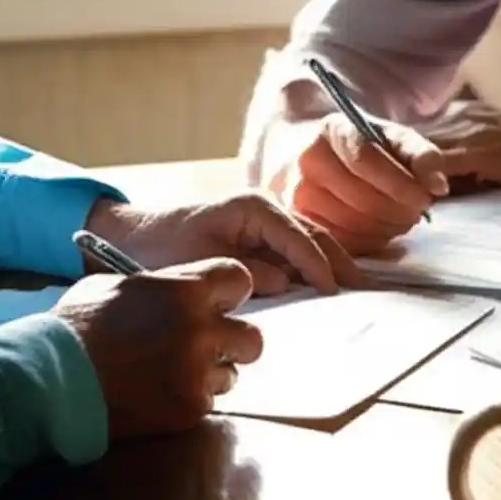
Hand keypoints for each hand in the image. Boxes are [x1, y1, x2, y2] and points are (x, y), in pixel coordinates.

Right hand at [55, 257, 261, 439]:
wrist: (51, 379)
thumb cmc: (76, 327)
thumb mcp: (116, 286)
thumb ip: (160, 287)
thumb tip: (175, 288)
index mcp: (185, 290)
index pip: (240, 280)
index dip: (231, 293)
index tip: (219, 304)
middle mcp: (201, 329)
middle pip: (253, 337)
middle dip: (233, 343)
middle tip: (209, 348)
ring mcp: (197, 371)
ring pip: (232, 373)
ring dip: (211, 374)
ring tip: (173, 374)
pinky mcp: (190, 407)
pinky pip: (209, 402)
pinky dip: (189, 400)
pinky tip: (159, 394)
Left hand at [85, 191, 361, 295]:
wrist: (136, 236)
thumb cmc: (165, 246)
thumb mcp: (206, 260)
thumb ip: (249, 272)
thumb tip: (286, 282)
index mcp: (253, 207)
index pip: (298, 238)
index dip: (319, 266)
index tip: (335, 292)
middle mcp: (264, 208)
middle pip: (313, 234)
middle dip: (338, 260)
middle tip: (364, 287)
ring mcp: (264, 221)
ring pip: (309, 240)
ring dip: (331, 261)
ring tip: (356, 285)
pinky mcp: (260, 236)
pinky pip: (294, 249)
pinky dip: (312, 264)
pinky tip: (328, 283)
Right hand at [261, 113, 446, 254]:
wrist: (303, 151)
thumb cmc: (358, 146)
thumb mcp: (391, 137)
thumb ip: (420, 154)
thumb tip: (438, 186)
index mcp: (332, 130)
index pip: (366, 160)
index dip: (400, 184)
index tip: (425, 199)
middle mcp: (306, 162)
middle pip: (361, 198)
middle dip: (399, 210)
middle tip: (417, 211)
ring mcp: (296, 195)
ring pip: (352, 225)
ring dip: (387, 228)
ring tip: (401, 218)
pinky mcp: (297, 223)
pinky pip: (342, 242)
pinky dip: (370, 241)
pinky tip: (381, 230)